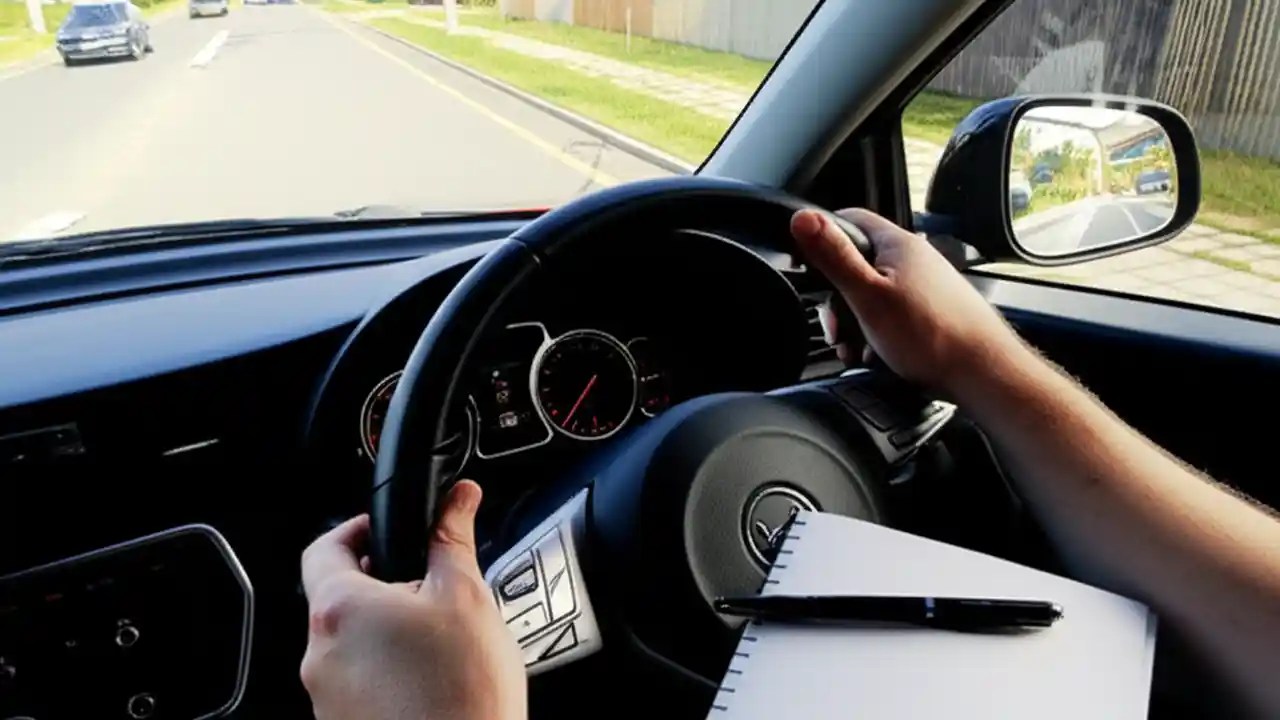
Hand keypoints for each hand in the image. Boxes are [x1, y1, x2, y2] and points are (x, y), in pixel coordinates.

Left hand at [300, 481, 525, 719]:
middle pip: (341, 599)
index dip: (356, 529)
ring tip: (439, 643)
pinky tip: (432, 681)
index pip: (322, 546)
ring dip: (388, 634)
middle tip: (430, 590)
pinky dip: (389, 674)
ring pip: (352, 645)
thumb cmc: (463, 696)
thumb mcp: (468, 597)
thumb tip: (457, 500)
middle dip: (386, 588)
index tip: (384, 529)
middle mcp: (320, 654)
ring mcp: (327, 698)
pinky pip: (360, 685)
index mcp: (341, 609)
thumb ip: (452, 539)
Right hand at [790, 208, 1024, 394]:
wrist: (983, 374)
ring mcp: (924, 287)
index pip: (849, 220)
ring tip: (859, 350)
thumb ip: (834, 257)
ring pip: (872, 298)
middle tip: (838, 329)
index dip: (823, 238)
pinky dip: (878, 337)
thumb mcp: (868, 295)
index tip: (807, 266)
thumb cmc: (933, 336)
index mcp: (898, 245)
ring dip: (856, 326)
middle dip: (839, 301)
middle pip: (857, 267)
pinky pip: (891, 318)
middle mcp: (914, 261)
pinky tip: (880, 357)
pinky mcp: (931, 313)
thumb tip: (802, 219)